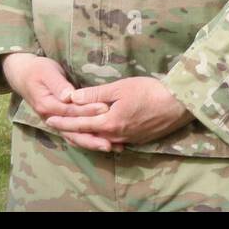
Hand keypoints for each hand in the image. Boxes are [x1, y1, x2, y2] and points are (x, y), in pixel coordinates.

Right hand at [1, 53, 110, 151]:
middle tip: (112, 143)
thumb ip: (58, 85)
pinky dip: (90, 139)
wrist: (25, 75)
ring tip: (114, 148)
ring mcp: (56, 123)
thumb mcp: (47, 73)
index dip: (88, 110)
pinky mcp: (62, 123)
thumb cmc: (38, 70)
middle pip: (73, 132)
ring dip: (93, 144)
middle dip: (93, 138)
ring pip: (75, 137)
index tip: (105, 109)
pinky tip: (106, 143)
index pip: (71, 111)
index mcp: (47, 106)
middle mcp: (51, 118)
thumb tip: (69, 96)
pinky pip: (76, 134)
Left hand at [44, 77, 193, 151]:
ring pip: (103, 140)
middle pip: (89, 136)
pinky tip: (105, 134)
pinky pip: (117, 141)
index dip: (63, 121)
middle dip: (73, 131)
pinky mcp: (140, 140)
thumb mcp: (120, 88)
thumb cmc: (149, 91)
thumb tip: (72, 97)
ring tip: (79, 130)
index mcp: (109, 123)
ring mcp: (129, 140)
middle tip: (59, 126)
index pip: (79, 124)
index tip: (49, 120)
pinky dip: (106, 137)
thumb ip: (95, 94)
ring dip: (89, 135)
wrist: (179, 104)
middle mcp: (116, 136)